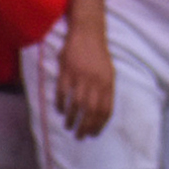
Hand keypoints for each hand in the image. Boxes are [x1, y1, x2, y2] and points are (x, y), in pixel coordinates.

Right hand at [56, 24, 114, 138]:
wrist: (87, 32)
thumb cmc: (98, 55)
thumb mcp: (109, 73)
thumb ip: (106, 92)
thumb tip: (101, 115)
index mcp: (108, 83)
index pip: (105, 111)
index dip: (99, 125)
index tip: (92, 135)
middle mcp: (96, 82)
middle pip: (90, 112)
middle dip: (84, 127)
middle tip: (79, 136)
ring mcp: (80, 77)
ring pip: (76, 105)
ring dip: (71, 119)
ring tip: (68, 127)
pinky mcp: (67, 71)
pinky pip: (62, 93)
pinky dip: (60, 105)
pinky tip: (60, 111)